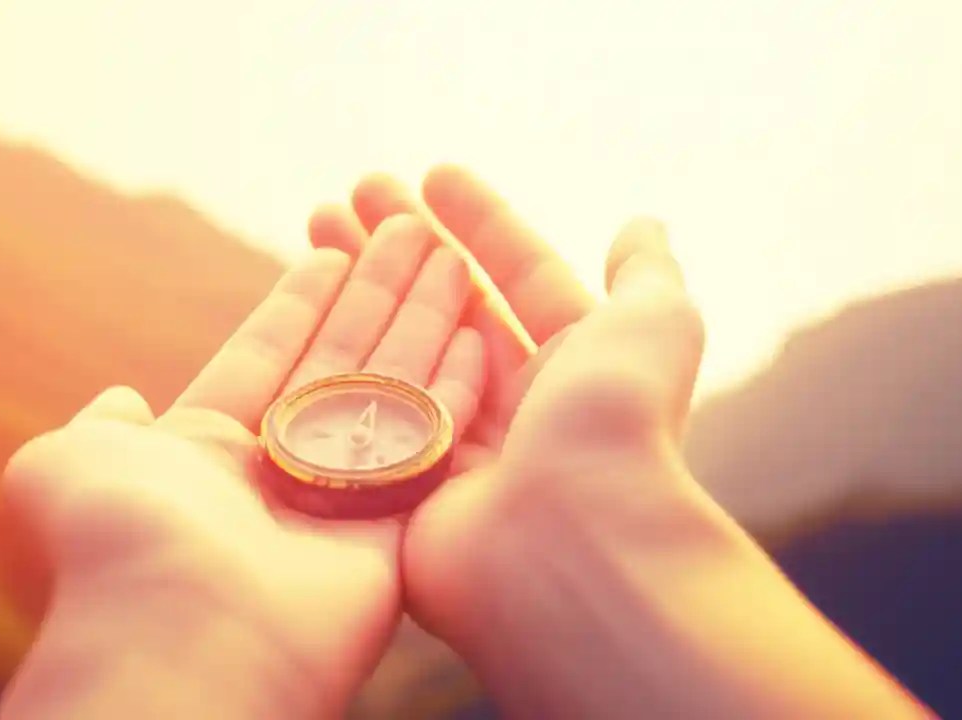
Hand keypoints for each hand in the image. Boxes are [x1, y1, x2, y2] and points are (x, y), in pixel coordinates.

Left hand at [0, 218, 483, 718]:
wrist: (176, 636)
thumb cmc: (111, 545)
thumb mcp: (60, 464)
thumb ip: (96, 424)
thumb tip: (118, 397)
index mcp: (205, 455)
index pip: (263, 358)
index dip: (297, 303)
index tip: (331, 248)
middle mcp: (276, 476)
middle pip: (336, 362)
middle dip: (373, 293)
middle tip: (407, 226)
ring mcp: (339, 502)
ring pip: (388, 389)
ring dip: (420, 319)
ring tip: (447, 248)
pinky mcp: (396, 531)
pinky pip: (429, 442)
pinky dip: (454, 385)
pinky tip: (477, 325)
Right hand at [311, 167, 924, 718]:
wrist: (567, 545)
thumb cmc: (615, 425)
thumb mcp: (654, 326)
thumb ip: (645, 273)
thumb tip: (640, 225)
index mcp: (575, 369)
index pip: (523, 276)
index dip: (480, 221)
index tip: (431, 173)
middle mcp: (515, 409)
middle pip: (449, 306)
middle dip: (403, 241)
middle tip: (351, 190)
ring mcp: (453, 448)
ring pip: (400, 346)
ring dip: (362, 280)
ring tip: (317, 219)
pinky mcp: (399, 484)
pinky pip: (365, 405)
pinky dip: (337, 351)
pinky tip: (307, 301)